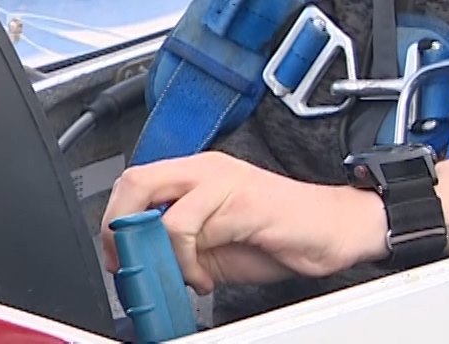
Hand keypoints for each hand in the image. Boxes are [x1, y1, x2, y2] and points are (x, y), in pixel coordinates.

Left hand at [99, 152, 388, 293]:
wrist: (334, 228)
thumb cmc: (278, 233)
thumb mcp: (215, 244)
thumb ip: (178, 247)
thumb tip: (141, 265)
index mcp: (196, 173)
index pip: (135, 181)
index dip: (114, 219)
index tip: (116, 255)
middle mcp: (205, 169)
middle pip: (136, 182)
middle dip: (120, 228)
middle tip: (130, 262)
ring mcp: (223, 182)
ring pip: (162, 213)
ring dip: (162, 258)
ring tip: (184, 277)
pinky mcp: (242, 202)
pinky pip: (194, 232)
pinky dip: (188, 265)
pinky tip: (205, 279)